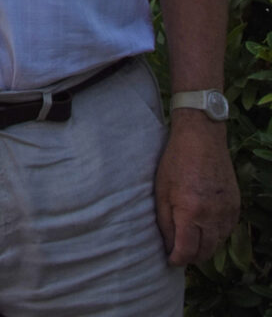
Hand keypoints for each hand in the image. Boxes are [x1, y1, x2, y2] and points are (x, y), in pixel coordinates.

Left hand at [154, 113, 239, 265]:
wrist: (201, 138)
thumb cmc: (176, 161)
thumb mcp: (161, 191)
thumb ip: (165, 223)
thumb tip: (168, 246)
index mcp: (191, 212)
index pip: (187, 251)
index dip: (177, 259)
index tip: (170, 259)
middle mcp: (212, 216)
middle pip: (205, 252)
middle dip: (191, 257)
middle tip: (179, 253)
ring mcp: (227, 211)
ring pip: (218, 243)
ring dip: (204, 247)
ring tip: (191, 242)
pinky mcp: (235, 205)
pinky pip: (227, 230)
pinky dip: (216, 235)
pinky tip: (205, 228)